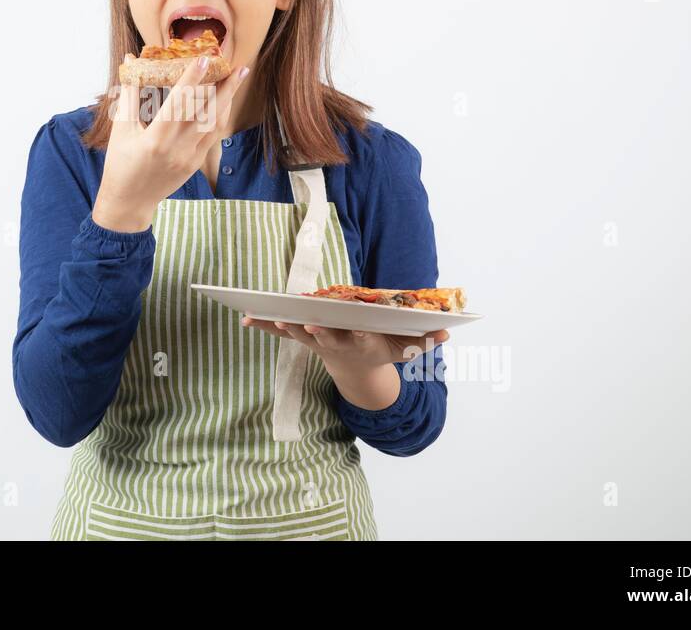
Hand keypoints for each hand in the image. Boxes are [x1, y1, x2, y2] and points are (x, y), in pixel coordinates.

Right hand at [92, 40, 248, 232]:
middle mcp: (177, 149)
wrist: (130, 202)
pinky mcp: (196, 164)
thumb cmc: (120, 164)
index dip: (192, 80)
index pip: (178, 104)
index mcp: (155, 140)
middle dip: (226, 88)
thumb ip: (129, 95)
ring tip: (236, 78)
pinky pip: (213, 136)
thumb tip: (131, 60)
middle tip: (239, 66)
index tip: (204, 59)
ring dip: (227, 100)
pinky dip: (220, 116)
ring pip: (216, 125)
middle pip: (207, 114)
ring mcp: (190, 158)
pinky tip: (224, 101)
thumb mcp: (121, 130)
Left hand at [241, 316, 448, 372]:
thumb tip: (446, 333)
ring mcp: (319, 343)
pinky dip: (263, 325)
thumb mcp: (407, 348)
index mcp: (363, 345)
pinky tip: (243, 317)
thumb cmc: (385, 350)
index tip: (341, 328)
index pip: (357, 339)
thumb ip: (424, 341)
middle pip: (324, 338)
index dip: (348, 335)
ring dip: (281, 328)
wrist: (359, 372)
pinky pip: (281, 331)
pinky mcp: (304, 339)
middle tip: (302, 325)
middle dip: (313, 332)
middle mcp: (339, 345)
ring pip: (298, 335)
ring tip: (264, 317)